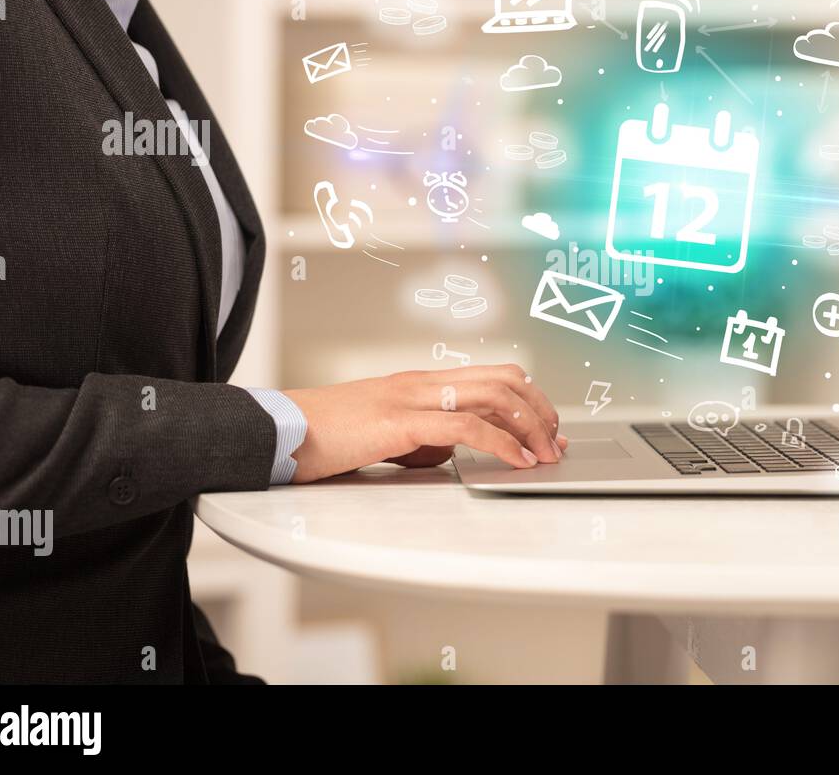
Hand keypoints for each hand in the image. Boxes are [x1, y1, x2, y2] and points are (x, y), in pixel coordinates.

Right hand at [281, 365, 566, 482]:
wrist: (281, 432)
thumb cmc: (326, 436)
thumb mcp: (386, 435)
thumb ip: (423, 438)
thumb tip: (452, 453)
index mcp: (421, 382)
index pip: (493, 376)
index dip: (530, 400)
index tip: (549, 428)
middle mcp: (423, 382)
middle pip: (505, 378)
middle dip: (541, 410)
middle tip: (557, 441)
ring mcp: (413, 397)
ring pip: (494, 395)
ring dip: (530, 425)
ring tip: (546, 453)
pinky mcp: (401, 422)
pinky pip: (467, 426)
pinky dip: (502, 444)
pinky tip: (516, 461)